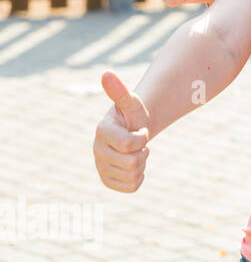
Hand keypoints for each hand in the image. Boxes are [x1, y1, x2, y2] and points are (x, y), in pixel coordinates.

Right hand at [93, 70, 150, 192]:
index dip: (142, 138)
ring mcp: (101, 168)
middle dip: (143, 152)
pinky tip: (133, 166)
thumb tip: (106, 73)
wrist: (135, 131)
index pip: (130, 144)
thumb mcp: (131, 102)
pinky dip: (138, 178)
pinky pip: (131, 187)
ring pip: (133, 176)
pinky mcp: (108, 181)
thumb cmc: (133, 115)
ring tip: (135, 153)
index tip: (139, 131)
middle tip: (139, 144)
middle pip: (132, 163)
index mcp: (102, 132)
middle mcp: (97, 151)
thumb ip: (120, 90)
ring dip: (141, 164)